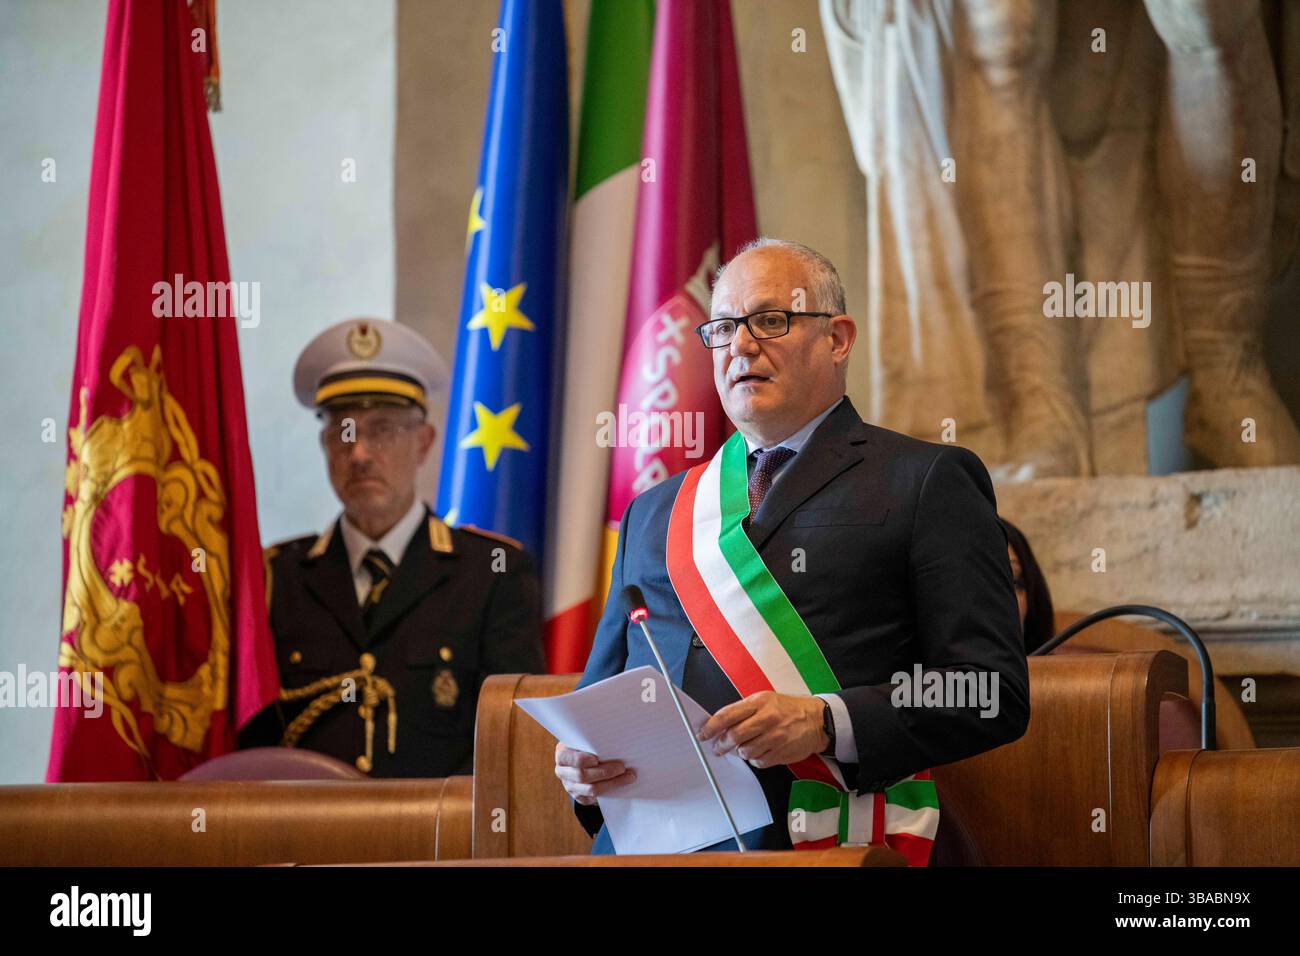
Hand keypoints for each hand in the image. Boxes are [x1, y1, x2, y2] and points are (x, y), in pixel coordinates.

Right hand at [554, 742, 635, 805]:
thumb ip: (592, 741)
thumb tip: (614, 738)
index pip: (570, 759)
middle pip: (582, 776)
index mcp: (562, 755)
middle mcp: (563, 772)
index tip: (596, 759)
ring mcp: (570, 786)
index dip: (582, 759)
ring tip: (629, 776)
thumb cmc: (586, 747)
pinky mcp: (580, 797)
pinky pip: (595, 799)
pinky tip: (622, 785)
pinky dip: (610, 791)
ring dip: (612, 783)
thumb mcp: (583, 741)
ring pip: (591, 790)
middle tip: (622, 767)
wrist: (581, 763)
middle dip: (605, 772)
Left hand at [697, 691, 827, 768]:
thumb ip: (743, 711)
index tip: (703, 734)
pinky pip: (759, 761)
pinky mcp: (782, 752)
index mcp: (760, 702)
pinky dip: (755, 759)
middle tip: (718, 747)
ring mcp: (776, 737)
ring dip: (740, 752)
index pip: (728, 715)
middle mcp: (768, 718)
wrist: (816, 720)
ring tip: (745, 746)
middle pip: (734, 736)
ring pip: (745, 751)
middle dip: (721, 744)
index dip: (711, 726)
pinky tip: (759, 751)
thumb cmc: (786, 709)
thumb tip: (719, 726)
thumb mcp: (765, 700)